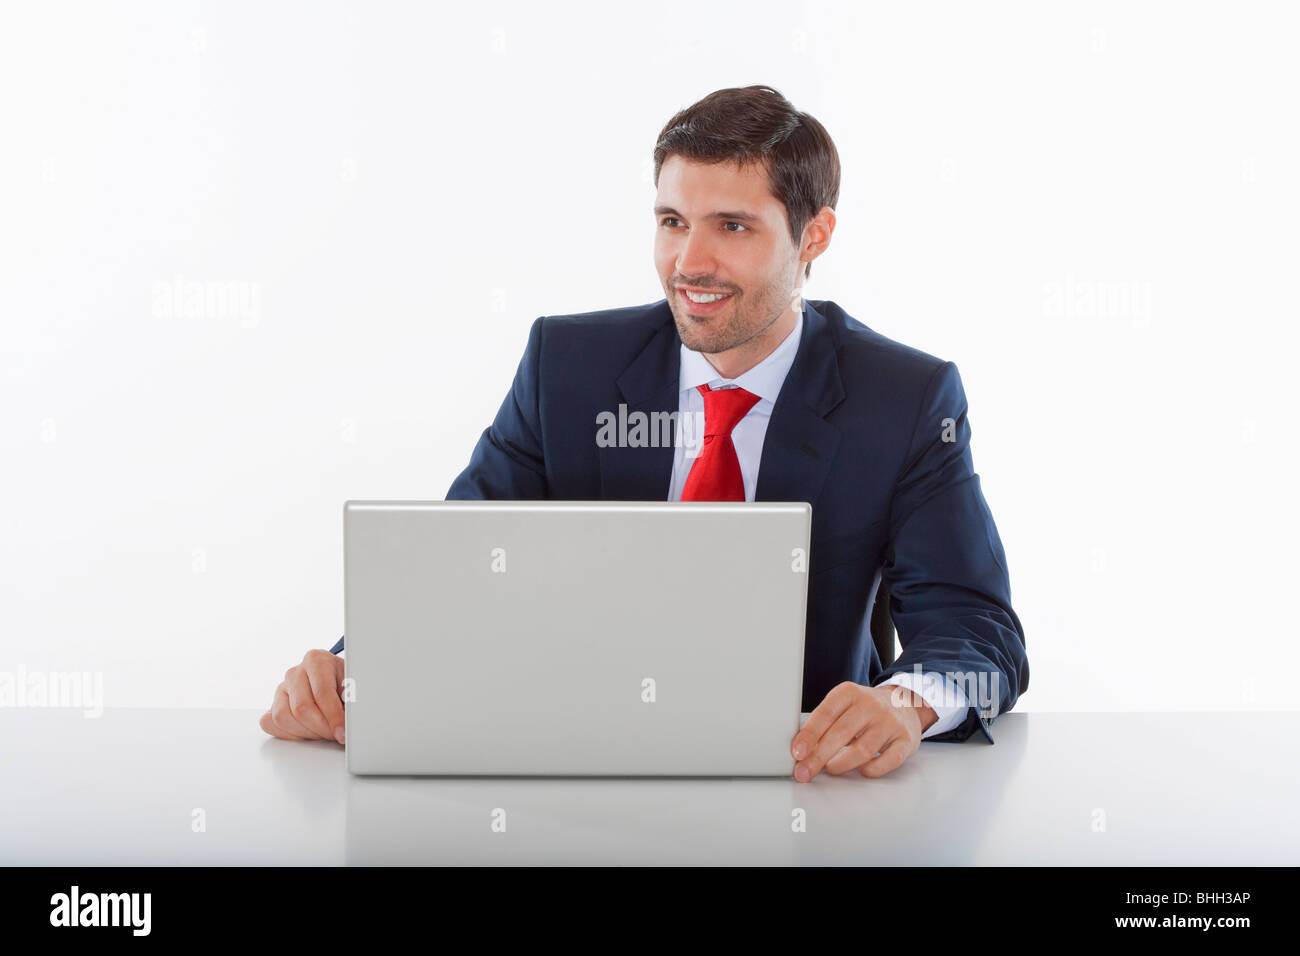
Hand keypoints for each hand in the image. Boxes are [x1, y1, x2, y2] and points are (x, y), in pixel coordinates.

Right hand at [259, 649, 345, 742]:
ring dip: (306, 732)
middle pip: (301, 708)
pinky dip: (290, 734)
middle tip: (335, 735)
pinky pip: (272, 723)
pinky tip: (309, 731)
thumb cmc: (345, 684)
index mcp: (316, 660)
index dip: (334, 716)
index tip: (342, 732)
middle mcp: (295, 672)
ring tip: (324, 732)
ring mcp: (281, 688)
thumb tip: (349, 719)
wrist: (334, 682)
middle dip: (321, 728)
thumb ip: (352, 698)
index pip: (322, 692)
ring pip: (284, 717)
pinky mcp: (272, 704)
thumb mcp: (354, 685)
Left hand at [790, 681, 935, 780]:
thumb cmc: (866, 709)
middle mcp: (871, 705)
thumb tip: (801, 750)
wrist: (906, 704)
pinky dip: (872, 769)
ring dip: (842, 764)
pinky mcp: (906, 740)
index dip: (809, 735)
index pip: (825, 714)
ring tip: (830, 769)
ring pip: (863, 749)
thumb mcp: (844, 705)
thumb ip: (824, 723)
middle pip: (841, 733)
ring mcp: (890, 722)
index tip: (797, 753)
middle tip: (805, 771)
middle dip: (819, 756)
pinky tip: (861, 771)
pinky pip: (888, 760)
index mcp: (849, 693)